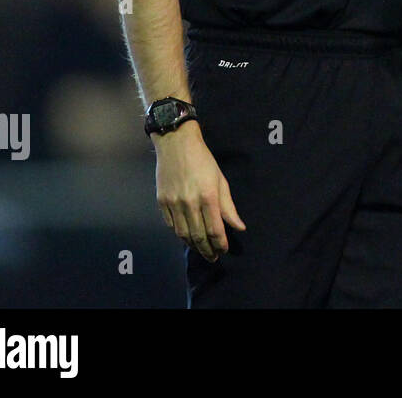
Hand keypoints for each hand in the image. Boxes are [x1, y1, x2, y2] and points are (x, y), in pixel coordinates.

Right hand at [153, 122, 245, 261]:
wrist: (176, 144)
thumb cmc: (203, 161)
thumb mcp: (221, 180)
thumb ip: (229, 207)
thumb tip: (239, 227)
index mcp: (208, 197)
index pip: (215, 229)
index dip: (220, 243)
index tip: (224, 251)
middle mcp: (189, 203)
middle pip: (198, 236)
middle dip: (207, 250)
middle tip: (213, 257)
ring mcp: (173, 203)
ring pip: (183, 234)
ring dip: (193, 245)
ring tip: (202, 250)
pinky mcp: (161, 202)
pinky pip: (171, 225)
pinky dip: (180, 235)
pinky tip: (187, 237)